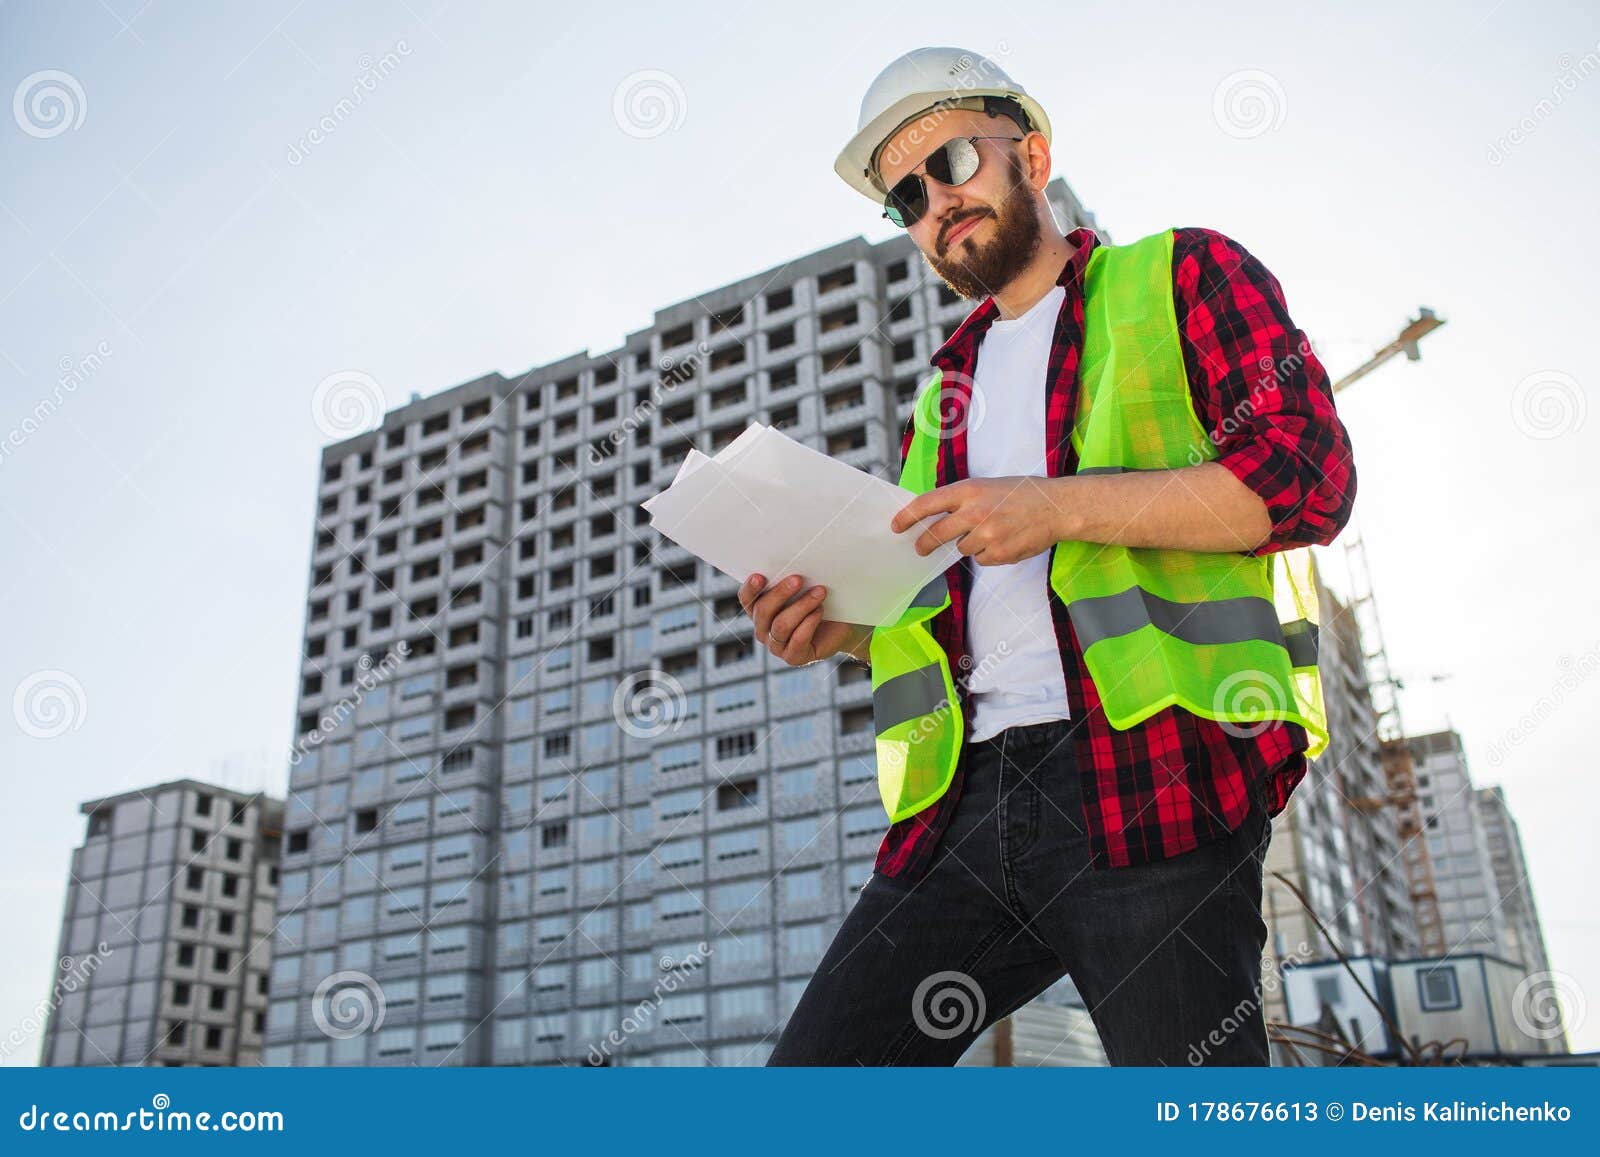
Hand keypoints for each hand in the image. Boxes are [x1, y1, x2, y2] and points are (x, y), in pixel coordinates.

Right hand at [738, 573, 870, 666]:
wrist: (841, 627)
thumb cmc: (818, 601)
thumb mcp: (804, 588)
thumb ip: (793, 579)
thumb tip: (793, 561)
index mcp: (759, 610)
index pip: (746, 599)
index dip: (750, 588)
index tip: (760, 576)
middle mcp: (763, 629)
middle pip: (763, 611)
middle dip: (780, 593)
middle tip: (798, 578)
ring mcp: (776, 646)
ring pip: (781, 625)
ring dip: (802, 606)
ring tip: (820, 592)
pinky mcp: (793, 657)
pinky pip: (798, 640)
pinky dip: (810, 623)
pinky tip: (820, 611)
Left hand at [890, 476, 1071, 564]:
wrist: (1056, 508)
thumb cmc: (1022, 493)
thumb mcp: (988, 486)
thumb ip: (962, 499)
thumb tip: (935, 517)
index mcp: (969, 490)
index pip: (927, 504)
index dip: (908, 516)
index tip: (896, 525)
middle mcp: (975, 512)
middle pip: (936, 534)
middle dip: (924, 544)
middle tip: (919, 549)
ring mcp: (986, 535)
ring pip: (962, 548)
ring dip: (970, 543)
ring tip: (993, 530)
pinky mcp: (999, 553)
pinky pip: (982, 559)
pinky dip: (989, 553)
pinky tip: (1005, 540)